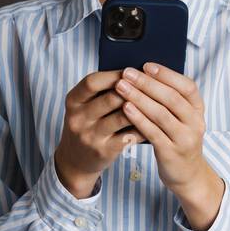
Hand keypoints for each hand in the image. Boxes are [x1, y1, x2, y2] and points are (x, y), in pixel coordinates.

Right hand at [54, 69, 147, 198]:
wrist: (75, 159)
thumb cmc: (87, 124)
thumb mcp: (84, 106)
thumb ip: (102, 92)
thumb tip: (135, 75)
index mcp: (73, 101)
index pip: (92, 82)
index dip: (113, 75)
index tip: (132, 71)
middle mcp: (78, 118)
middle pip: (110, 99)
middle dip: (133, 90)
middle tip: (151, 85)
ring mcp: (90, 136)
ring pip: (121, 117)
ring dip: (141, 108)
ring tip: (156, 101)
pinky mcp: (104, 151)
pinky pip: (129, 135)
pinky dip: (143, 127)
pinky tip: (155, 122)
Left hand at [113, 62, 213, 195]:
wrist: (187, 174)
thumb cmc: (178, 139)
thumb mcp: (182, 118)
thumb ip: (169, 100)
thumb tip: (144, 74)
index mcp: (198, 110)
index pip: (187, 86)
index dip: (167, 74)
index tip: (146, 65)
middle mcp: (195, 123)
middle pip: (171, 98)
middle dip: (147, 83)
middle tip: (127, 73)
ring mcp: (184, 139)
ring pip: (161, 114)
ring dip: (139, 98)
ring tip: (121, 87)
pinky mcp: (171, 152)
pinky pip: (152, 132)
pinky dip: (138, 118)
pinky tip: (125, 108)